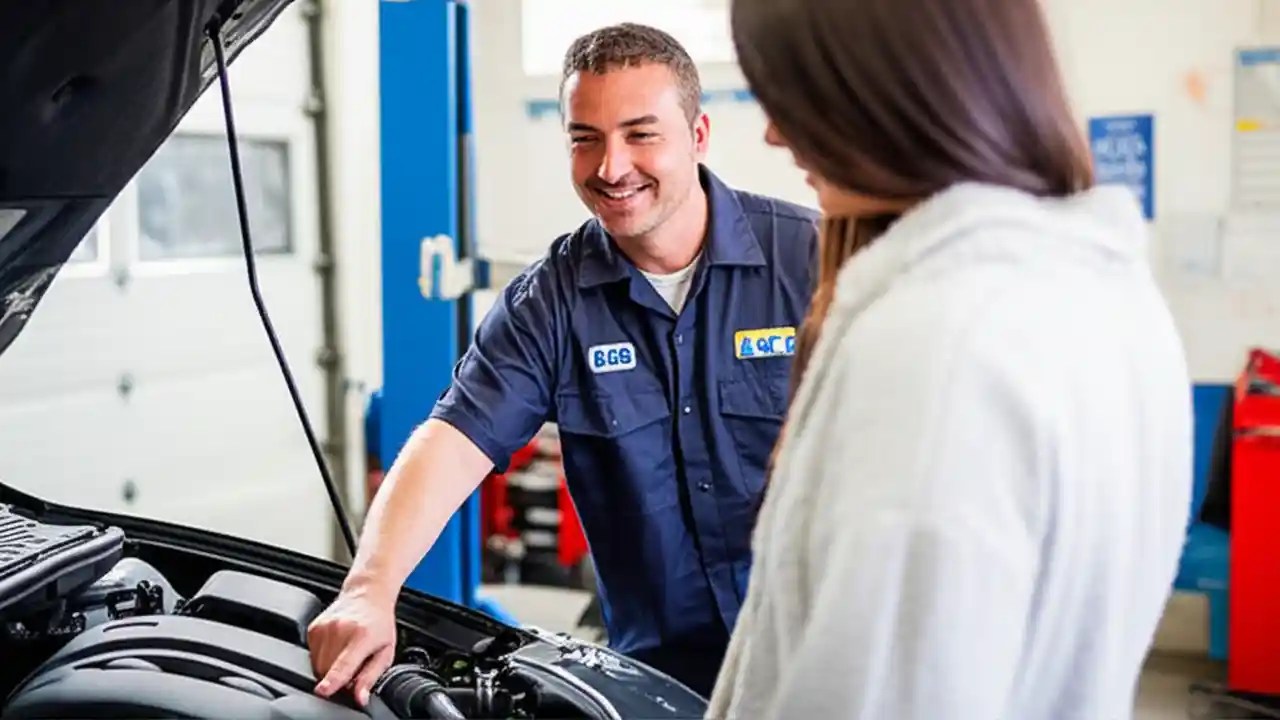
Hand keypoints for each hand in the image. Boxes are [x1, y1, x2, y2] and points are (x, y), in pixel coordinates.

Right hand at [308, 585, 397, 705]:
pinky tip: (337, 645)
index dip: (332, 681)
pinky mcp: (313, 627)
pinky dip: (323, 657)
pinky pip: (312, 655)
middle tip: (354, 666)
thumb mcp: (385, 652)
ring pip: (317, 666)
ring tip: (346, 652)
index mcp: (361, 636)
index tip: (323, 690)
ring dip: (329, 668)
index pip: (343, 664)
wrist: (368, 594)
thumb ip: (371, 677)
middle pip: (327, 671)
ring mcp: (324, 627)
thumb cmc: (380, 624)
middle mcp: (340, 629)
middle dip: (338, 678)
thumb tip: (360, 698)